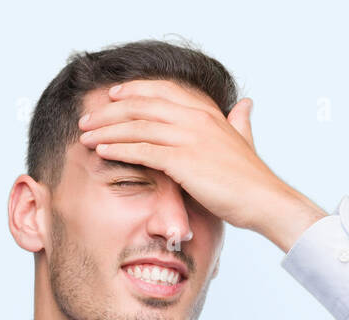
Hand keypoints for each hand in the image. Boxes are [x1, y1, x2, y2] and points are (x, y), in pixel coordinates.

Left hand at [77, 80, 299, 236]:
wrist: (264, 199)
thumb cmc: (252, 178)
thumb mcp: (245, 140)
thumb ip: (239, 122)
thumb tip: (245, 105)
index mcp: (207, 112)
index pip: (162, 90)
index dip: (134, 90)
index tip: (112, 96)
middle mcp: (195, 118)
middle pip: (142, 106)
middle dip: (110, 112)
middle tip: (87, 119)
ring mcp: (188, 137)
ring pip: (137, 126)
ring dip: (106, 130)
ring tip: (84, 135)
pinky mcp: (183, 160)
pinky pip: (142, 150)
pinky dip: (118, 149)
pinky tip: (101, 151)